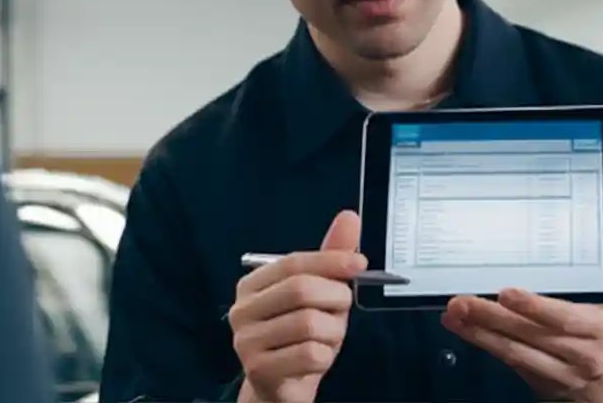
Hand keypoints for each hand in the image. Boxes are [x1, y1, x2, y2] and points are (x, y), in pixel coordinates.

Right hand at [229, 211, 364, 402]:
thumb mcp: (320, 296)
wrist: (282, 387)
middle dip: (334, 297)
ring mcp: (245, 341)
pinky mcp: (257, 369)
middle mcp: (241, 309)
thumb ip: (331, 259)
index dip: (330, 260)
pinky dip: (325, 356)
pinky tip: (318, 359)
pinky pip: (308, 355)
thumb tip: (350, 217)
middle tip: (343, 309)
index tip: (360, 263)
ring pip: (309, 323)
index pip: (293, 262)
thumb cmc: (300, 337)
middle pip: (300, 289)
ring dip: (332, 332)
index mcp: (252, 284)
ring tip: (328, 338)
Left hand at [442, 289, 602, 402]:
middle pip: (531, 335)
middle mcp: (581, 353)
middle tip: (463, 300)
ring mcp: (561, 373)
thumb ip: (588, 283)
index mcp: (599, 327)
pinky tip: (464, 329)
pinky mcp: (542, 386)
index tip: (507, 293)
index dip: (534, 306)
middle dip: (491, 317)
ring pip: (515, 352)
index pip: (565, 317)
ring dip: (480, 332)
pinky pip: (509, 362)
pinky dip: (484, 343)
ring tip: (455, 314)